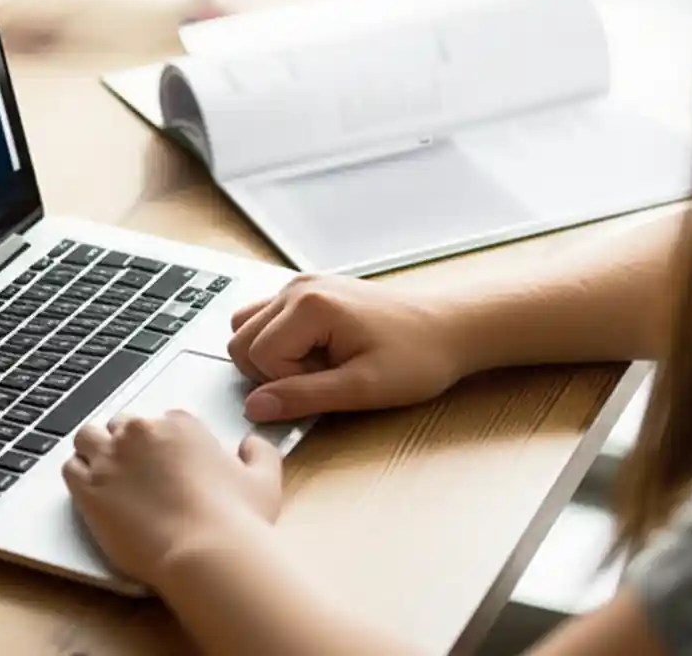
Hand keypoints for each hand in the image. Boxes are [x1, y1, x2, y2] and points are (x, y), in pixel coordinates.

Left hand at [63, 411, 281, 585]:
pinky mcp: (88, 488)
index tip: (168, 463)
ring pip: (88, 437)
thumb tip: (251, 444)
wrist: (205, 552)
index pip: (163, 421)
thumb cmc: (236, 519)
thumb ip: (260, 452)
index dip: (164, 443)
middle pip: (123, 424)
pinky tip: (90, 489)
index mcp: (181, 425)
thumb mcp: (265, 479)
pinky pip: (70, 467)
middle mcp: (142, 433)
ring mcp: (111, 459)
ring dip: (95, 450)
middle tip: (138, 471)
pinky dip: (78, 474)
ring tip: (105, 473)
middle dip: (128, 443)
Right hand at [228, 274, 464, 421]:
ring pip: (248, 328)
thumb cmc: (417, 357)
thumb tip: (254, 407)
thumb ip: (303, 397)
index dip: (288, 382)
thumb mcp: (361, 389)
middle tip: (324, 375)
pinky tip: (320, 352)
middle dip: (274, 370)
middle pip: (241, 340)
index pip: (256, 357)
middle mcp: (298, 287)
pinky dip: (282, 342)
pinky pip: (268, 318)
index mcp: (308, 305)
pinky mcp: (310, 291)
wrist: (451, 329)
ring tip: (321, 364)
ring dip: (274, 356)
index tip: (330, 381)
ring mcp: (302, 285)